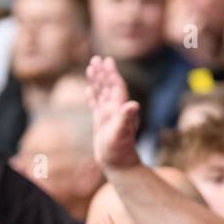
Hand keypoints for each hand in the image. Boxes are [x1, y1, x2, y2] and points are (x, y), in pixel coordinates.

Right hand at [87, 55, 142, 171]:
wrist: (118, 165)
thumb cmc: (119, 151)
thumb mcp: (121, 133)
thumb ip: (126, 118)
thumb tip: (134, 104)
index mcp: (119, 109)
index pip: (116, 86)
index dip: (112, 73)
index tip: (107, 60)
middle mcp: (115, 111)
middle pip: (108, 87)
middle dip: (103, 73)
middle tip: (96, 58)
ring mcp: (108, 117)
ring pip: (101, 94)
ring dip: (97, 81)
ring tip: (91, 67)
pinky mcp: (101, 124)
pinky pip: (96, 106)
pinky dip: (92, 97)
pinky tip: (89, 90)